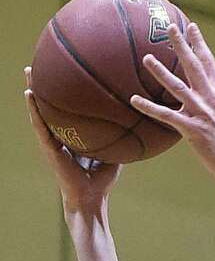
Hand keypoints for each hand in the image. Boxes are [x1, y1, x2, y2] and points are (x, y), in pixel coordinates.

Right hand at [26, 66, 119, 211]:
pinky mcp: (49, 148)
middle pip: (51, 106)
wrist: (90, 198)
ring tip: (30, 71)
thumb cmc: (102, 179)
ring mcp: (51, 142)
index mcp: (73, 137)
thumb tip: (138, 119)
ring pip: (40, 111)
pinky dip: (34, 109)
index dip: (66, 94)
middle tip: (43, 63)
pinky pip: (40, 125)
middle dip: (47, 85)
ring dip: (34, 91)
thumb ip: (120, 136)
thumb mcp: (114, 152)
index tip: (67, 73)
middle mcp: (59, 136)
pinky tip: (30, 94)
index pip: (68, 111)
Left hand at [131, 23, 214, 185]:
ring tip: (146, 57)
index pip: (209, 62)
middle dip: (182, 46)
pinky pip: (167, 116)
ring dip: (162, 72)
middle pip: (194, 67)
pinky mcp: (192, 130)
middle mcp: (211, 99)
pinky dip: (150, 107)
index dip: (199, 43)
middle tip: (170, 27)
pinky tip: (134, 99)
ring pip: (178, 87)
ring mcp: (202, 113)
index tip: (191, 26)